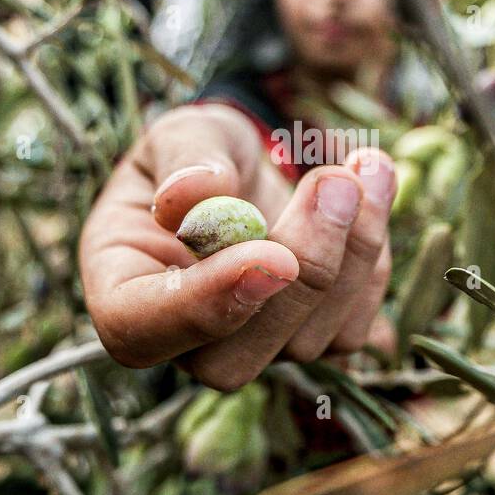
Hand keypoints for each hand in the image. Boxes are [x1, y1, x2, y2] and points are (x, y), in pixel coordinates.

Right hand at [79, 103, 395, 389]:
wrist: (249, 166)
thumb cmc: (200, 152)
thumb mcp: (183, 134)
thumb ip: (185, 159)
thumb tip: (192, 195)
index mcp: (121, 289)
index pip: (138, 329)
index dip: (206, 304)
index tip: (271, 254)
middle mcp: (182, 340)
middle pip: (232, 360)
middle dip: (300, 271)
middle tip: (336, 182)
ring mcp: (250, 351)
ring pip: (307, 345)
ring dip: (353, 252)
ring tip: (364, 168)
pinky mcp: (308, 344)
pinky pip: (352, 331)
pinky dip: (372, 263)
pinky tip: (371, 193)